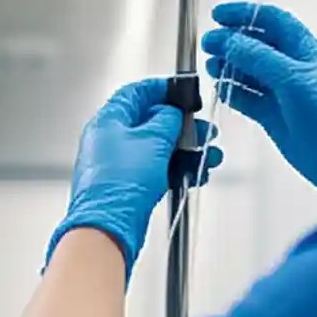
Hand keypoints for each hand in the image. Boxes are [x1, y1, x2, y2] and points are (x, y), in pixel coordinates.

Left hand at [46, 78, 222, 279]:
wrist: (109, 226)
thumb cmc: (119, 184)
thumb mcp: (153, 140)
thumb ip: (167, 120)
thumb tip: (172, 113)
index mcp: (108, 121)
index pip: (135, 93)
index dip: (161, 89)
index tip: (181, 91)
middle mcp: (110, 141)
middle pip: (151, 122)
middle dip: (182, 126)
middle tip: (202, 129)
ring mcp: (119, 164)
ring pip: (158, 149)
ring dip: (185, 150)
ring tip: (208, 155)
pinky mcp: (129, 185)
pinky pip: (157, 170)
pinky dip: (176, 169)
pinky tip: (195, 173)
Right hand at [202, 2, 316, 210]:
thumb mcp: (294, 79)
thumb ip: (259, 57)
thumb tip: (230, 40)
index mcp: (306, 51)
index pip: (273, 21)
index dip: (246, 14)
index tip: (220, 15)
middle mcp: (294, 68)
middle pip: (258, 45)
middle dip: (232, 41)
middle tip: (210, 43)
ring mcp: (284, 93)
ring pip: (250, 72)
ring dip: (229, 66)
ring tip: (211, 65)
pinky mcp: (275, 116)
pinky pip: (248, 98)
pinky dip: (233, 92)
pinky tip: (221, 89)